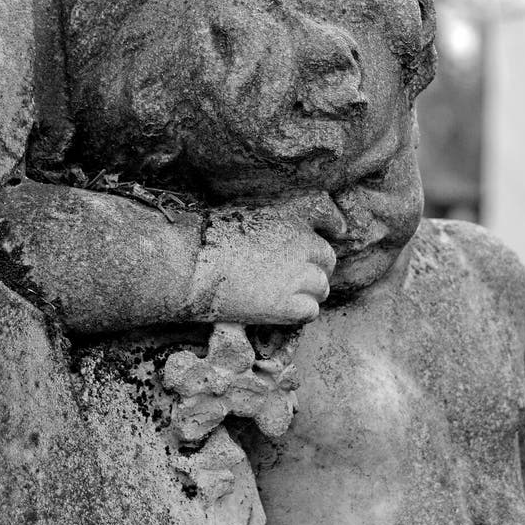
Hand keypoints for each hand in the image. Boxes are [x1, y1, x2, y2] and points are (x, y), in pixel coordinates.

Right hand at [192, 191, 342, 324]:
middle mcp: (300, 242)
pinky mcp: (287, 304)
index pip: (324, 212)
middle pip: (326, 257)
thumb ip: (268, 224)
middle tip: (296, 276)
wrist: (188, 266)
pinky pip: (310, 311)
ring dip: (309, 291)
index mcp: (287, 215)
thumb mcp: (239, 213)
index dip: (332, 225)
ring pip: (321, 286)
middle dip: (316, 267)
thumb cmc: (203, 241)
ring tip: (286, 295)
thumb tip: (279, 241)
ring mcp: (296, 274)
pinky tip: (282, 310)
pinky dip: (300, 312)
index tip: (336, 231)